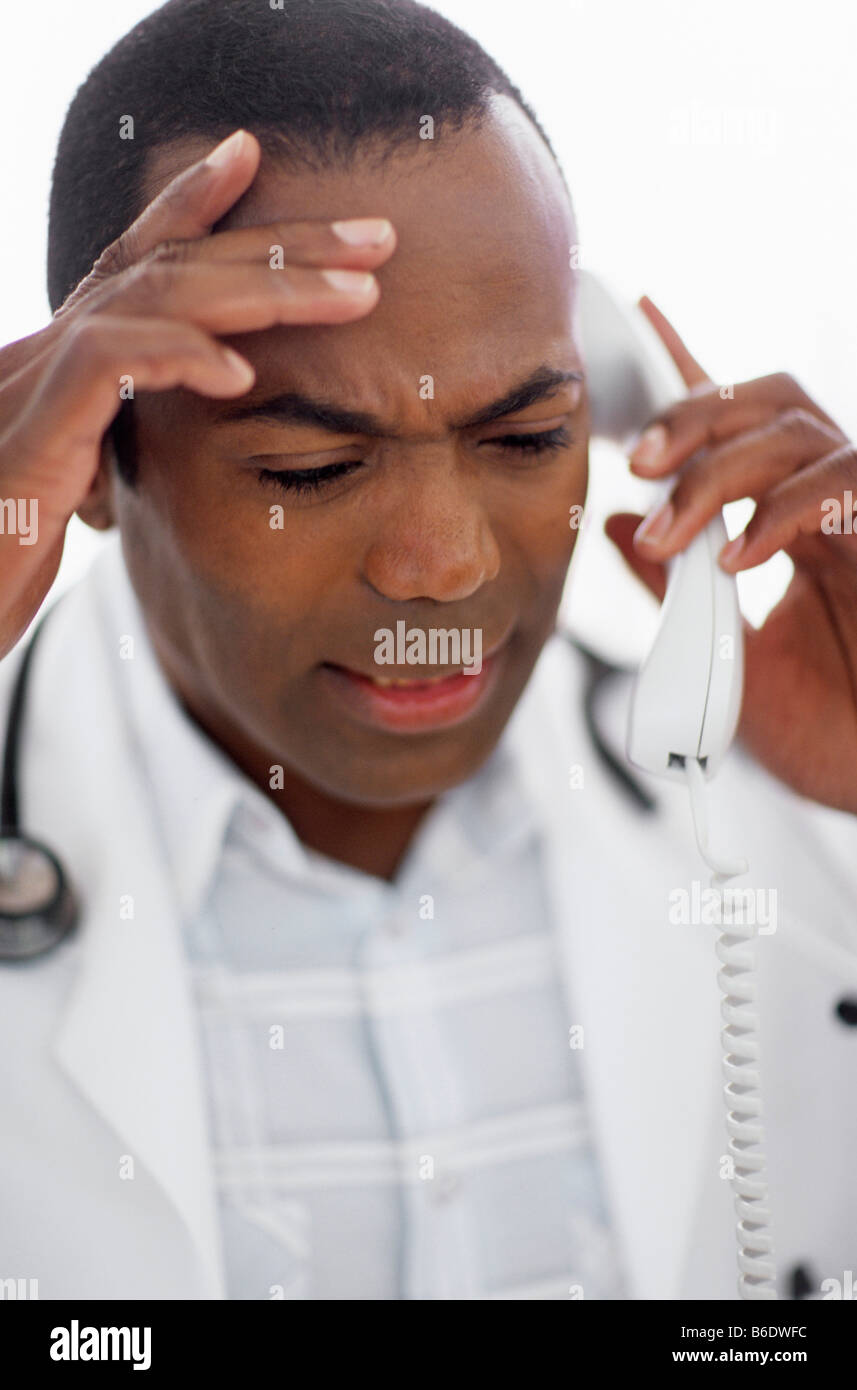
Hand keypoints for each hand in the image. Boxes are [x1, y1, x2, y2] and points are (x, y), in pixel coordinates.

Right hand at [0, 128, 395, 657]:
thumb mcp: (74, 488)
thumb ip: (115, 444)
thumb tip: (165, 434)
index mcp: (66, 362)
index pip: (137, 263)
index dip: (194, 203)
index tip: (256, 154)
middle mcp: (49, 354)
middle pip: (173, 266)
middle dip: (282, 245)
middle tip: (378, 237)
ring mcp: (35, 387)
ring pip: (154, 297)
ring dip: (263, 290)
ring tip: (353, 295)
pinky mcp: (30, 436)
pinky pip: (107, 365)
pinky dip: (176, 356)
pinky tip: (237, 371)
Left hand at [604, 295, 856, 815]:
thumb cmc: (815, 730)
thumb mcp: (715, 654)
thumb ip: (669, 583)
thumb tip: (617, 520)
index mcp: (786, 518)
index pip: (737, 423)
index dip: (692, 362)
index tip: (638, 313)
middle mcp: (827, 503)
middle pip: (766, 401)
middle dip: (691, 414)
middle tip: (635, 460)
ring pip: (797, 430)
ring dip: (719, 469)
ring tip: (670, 529)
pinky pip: (848, 483)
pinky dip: (783, 508)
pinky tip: (737, 555)